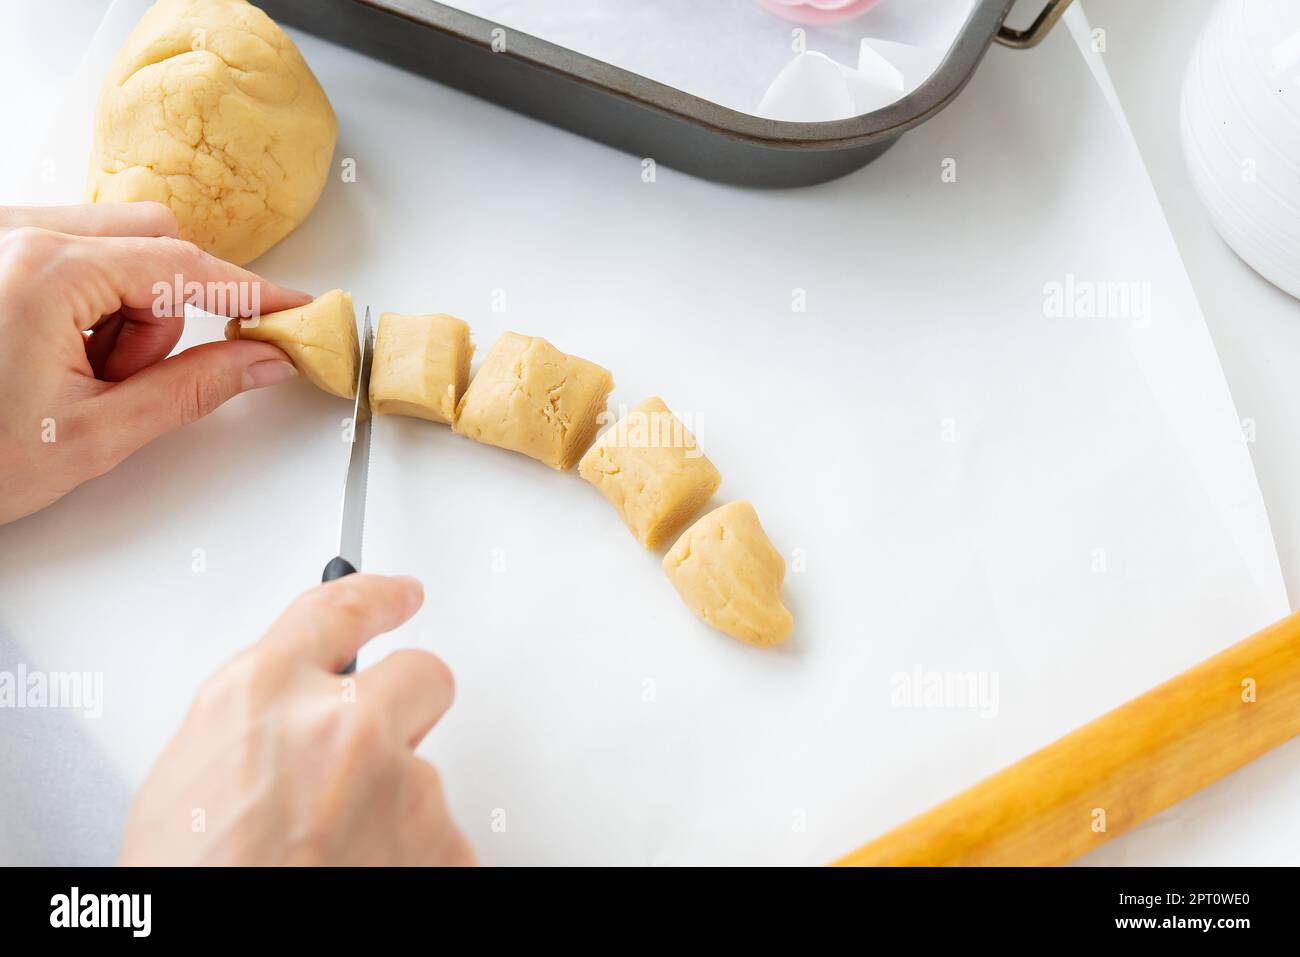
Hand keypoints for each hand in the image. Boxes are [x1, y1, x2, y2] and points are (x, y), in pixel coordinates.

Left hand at [0, 203, 310, 523]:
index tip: (289, 307)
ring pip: (109, 244)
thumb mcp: (99, 434)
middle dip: (159, 312)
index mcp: (43, 272)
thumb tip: (261, 359)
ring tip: (72, 374)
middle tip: (126, 378)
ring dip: (118, 308)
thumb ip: (196, 388)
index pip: (184, 267)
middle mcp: (11, 235)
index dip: (248, 293)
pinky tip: (47, 353)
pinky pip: (65, 249)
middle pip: (149, 241)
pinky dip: (82, 299)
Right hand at [120, 574, 473, 865]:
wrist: (217, 951)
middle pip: (422, 674)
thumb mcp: (190, 772)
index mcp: (263, 693)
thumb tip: (289, 715)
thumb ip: (255, 721)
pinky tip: (363, 877)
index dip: (377, 594)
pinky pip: (439, 837)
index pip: (340, 608)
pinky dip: (412, 858)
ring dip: (394, 805)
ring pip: (425, 771)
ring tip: (333, 856)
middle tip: (377, 747)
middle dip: (408, 702)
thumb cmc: (190, 882)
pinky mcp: (440, 844)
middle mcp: (344, 723)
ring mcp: (402, 783)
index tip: (398, 593)